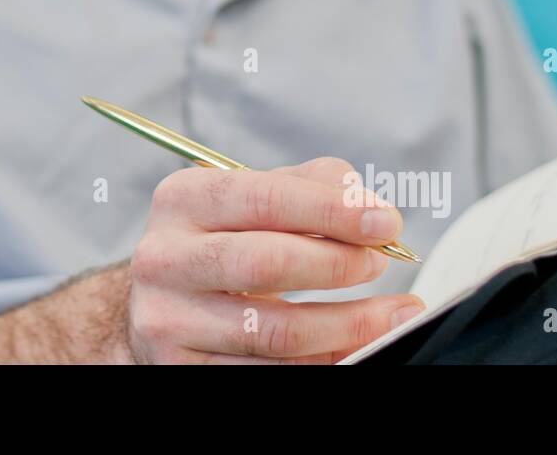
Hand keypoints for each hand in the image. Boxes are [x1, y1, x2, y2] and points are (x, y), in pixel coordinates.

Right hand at [126, 156, 425, 363]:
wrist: (166, 298)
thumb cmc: (221, 239)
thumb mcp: (253, 196)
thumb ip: (312, 184)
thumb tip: (365, 205)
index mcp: (182, 200)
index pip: (264, 198)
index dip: (332, 210)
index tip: (384, 222)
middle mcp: (165, 258)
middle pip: (267, 263)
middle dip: (339, 263)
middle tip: (381, 262)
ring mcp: (170, 318)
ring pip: (275, 330)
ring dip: (349, 323)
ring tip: (390, 311)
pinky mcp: (182, 366)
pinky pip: (270, 372)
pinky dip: (326, 358)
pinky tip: (355, 343)